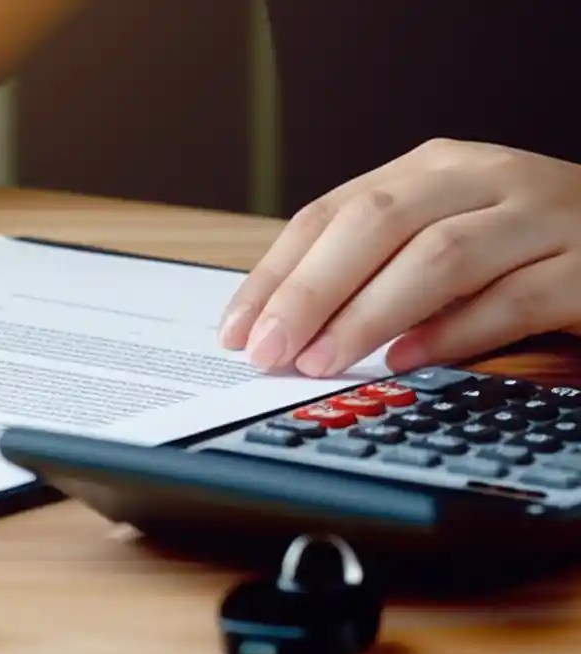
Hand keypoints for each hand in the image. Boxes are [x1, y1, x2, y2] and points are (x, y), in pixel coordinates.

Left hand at [218, 138, 580, 375]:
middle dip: (311, 290)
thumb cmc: (521, 247)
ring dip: (369, 314)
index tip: (238, 328)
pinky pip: (510, 300)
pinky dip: (451, 332)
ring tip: (321, 361)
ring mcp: (539, 219)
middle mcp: (484, 179)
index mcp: (433, 168)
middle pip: (377, 223)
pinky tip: (405, 360)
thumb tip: (282, 323)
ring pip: (439, 257)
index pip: (332, 212)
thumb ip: (374, 266)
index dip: (277, 272)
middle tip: (270, 348)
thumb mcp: (442, 234)